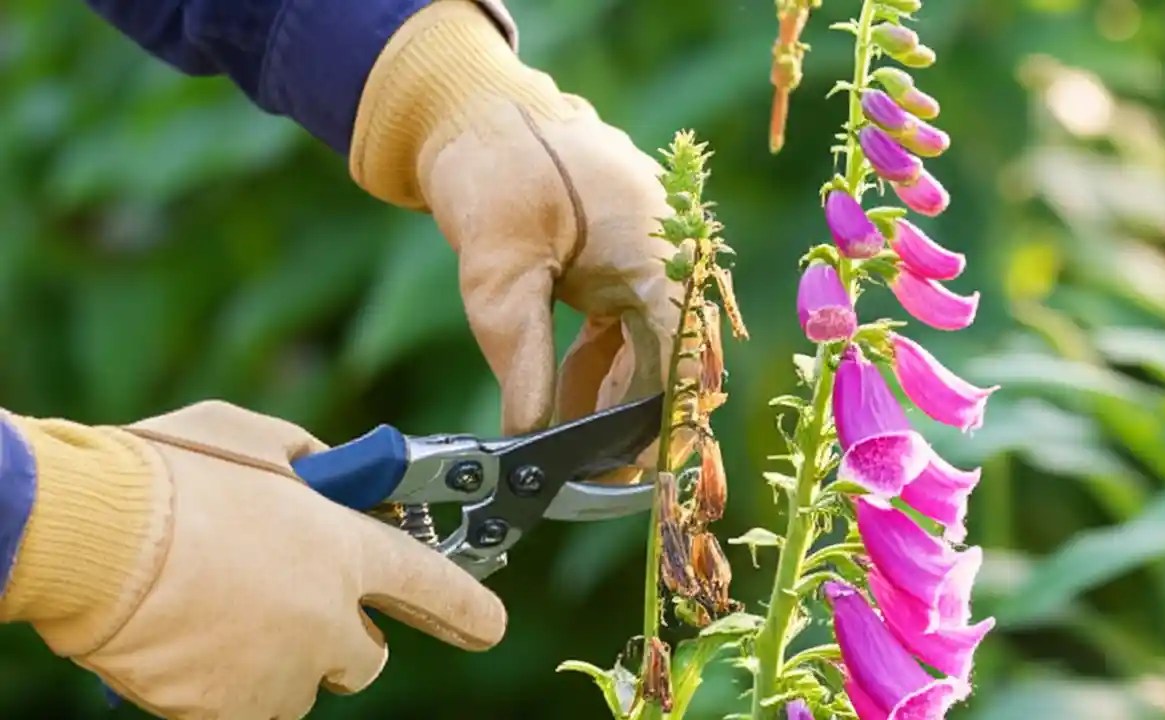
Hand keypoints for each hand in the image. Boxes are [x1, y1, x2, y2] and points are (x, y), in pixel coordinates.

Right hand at [1, 401, 504, 718]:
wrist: (85, 535)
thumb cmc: (169, 474)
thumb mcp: (258, 439)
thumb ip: (315, 466)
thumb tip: (333, 477)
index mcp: (348, 549)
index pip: (437, 588)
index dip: (469, 609)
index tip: (489, 625)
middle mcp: (329, 620)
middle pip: (368, 656)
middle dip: (342, 635)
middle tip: (292, 601)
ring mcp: (280, 673)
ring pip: (301, 685)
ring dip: (279, 659)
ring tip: (221, 611)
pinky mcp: (229, 710)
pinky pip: (245, 705)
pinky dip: (226, 683)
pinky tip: (190, 637)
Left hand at [349, 0, 713, 457]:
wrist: (480, 113)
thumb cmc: (494, 174)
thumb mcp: (499, 271)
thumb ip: (521, 354)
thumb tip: (528, 435)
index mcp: (660, 258)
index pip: (678, 368)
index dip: (659, 432)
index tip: (632, 481)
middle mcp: (672, 262)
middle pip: (672, 367)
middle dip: (635, 426)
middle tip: (599, 483)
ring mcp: (654, 263)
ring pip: (650, 355)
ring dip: (613, 402)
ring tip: (573, 452)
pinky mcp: (628, 267)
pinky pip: (628, 333)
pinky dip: (599, 369)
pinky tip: (564, 403)